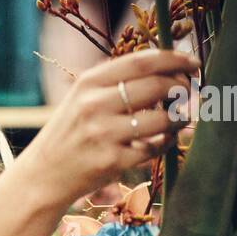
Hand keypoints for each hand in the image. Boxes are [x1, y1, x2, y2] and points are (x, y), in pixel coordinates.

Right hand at [18, 48, 199, 208]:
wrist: (43, 175)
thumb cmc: (70, 133)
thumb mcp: (82, 98)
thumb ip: (115, 81)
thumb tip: (166, 69)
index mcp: (88, 83)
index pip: (141, 62)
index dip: (174, 60)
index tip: (193, 63)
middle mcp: (94, 104)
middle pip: (156, 86)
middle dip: (180, 88)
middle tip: (187, 93)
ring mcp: (103, 134)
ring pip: (161, 119)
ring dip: (178, 118)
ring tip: (178, 119)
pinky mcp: (112, 161)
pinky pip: (154, 148)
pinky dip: (165, 143)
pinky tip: (162, 140)